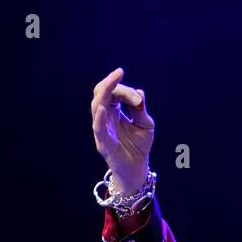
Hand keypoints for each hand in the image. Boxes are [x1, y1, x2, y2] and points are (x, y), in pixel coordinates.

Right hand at [91, 67, 154, 194]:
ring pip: (96, 107)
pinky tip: (103, 108)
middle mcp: (104, 118)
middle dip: (109, 83)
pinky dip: (100, 117)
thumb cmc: (139, 146)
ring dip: (104, 94)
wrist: (137, 169)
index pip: (113, 93)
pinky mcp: (104, 143)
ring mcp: (102, 130)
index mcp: (113, 111)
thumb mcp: (145, 125)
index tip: (139, 99)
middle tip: (119, 73)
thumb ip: (140, 110)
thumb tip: (139, 93)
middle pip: (100, 94)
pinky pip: (98, 128)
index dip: (125, 91)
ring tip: (111, 83)